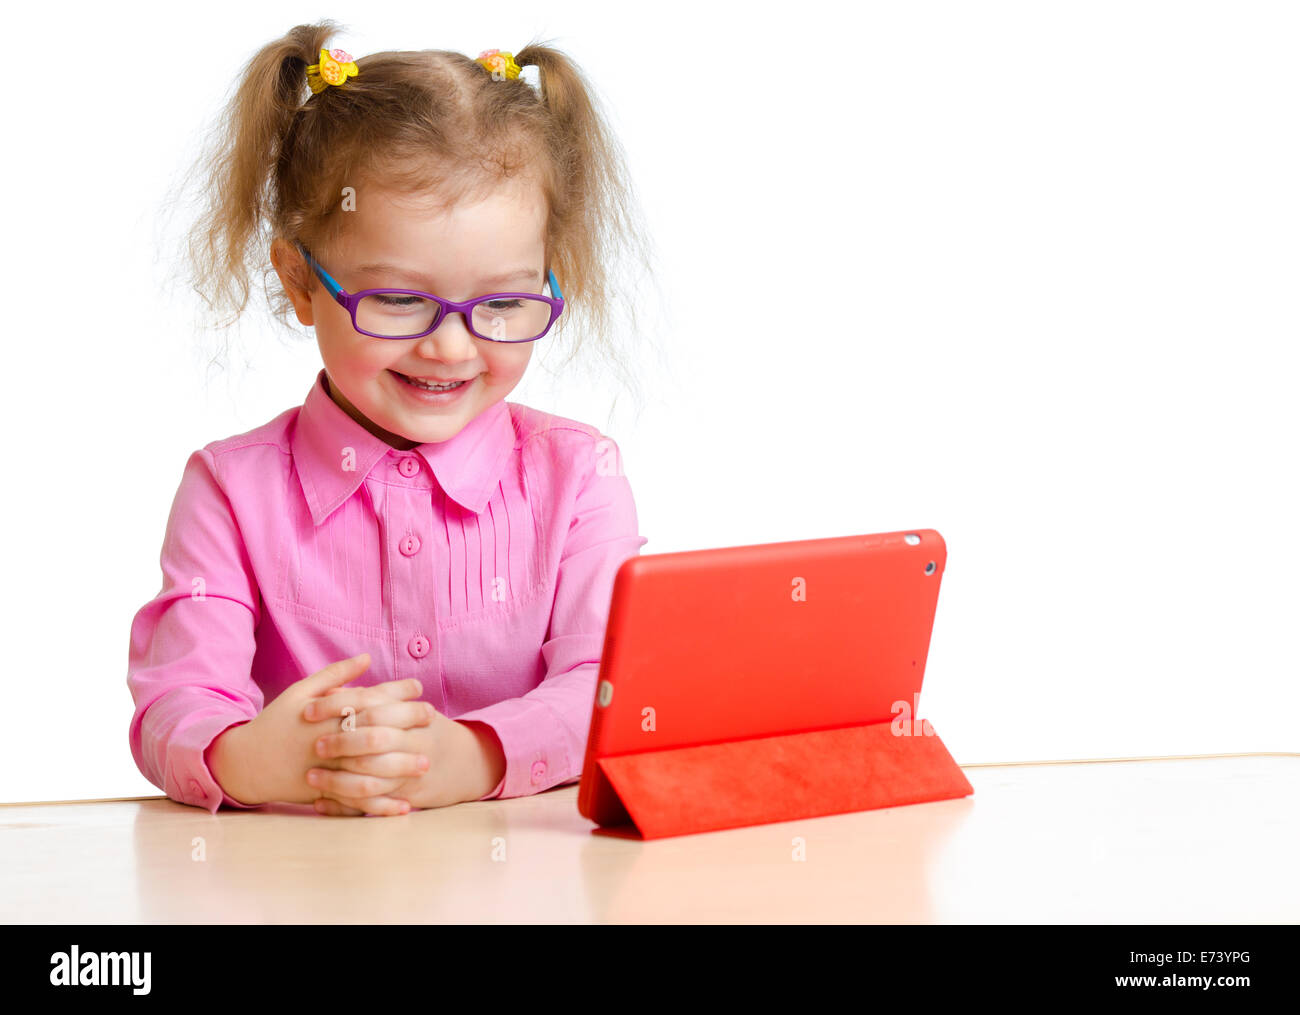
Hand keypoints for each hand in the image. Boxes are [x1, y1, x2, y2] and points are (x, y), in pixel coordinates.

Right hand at [235, 653, 425, 808]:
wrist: (246, 763)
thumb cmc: (277, 722)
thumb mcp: (300, 692)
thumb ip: (334, 675)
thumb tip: (367, 657)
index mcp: (324, 713)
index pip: (367, 698)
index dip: (396, 691)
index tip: (420, 687)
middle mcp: (327, 740)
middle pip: (374, 731)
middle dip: (406, 725)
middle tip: (434, 720)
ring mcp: (326, 768)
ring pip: (368, 769)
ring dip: (400, 767)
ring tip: (426, 763)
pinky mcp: (324, 792)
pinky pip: (357, 801)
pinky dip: (381, 805)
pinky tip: (405, 805)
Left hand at [306, 701, 505, 814]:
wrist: (468, 763)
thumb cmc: (425, 731)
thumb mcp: (407, 708)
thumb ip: (372, 698)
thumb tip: (329, 689)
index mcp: (411, 713)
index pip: (369, 704)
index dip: (337, 706)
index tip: (308, 710)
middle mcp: (414, 740)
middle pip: (373, 739)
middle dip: (340, 742)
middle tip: (315, 744)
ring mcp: (412, 770)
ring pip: (370, 777)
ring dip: (337, 779)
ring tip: (312, 777)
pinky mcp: (408, 796)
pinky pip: (372, 804)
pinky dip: (345, 805)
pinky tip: (321, 802)